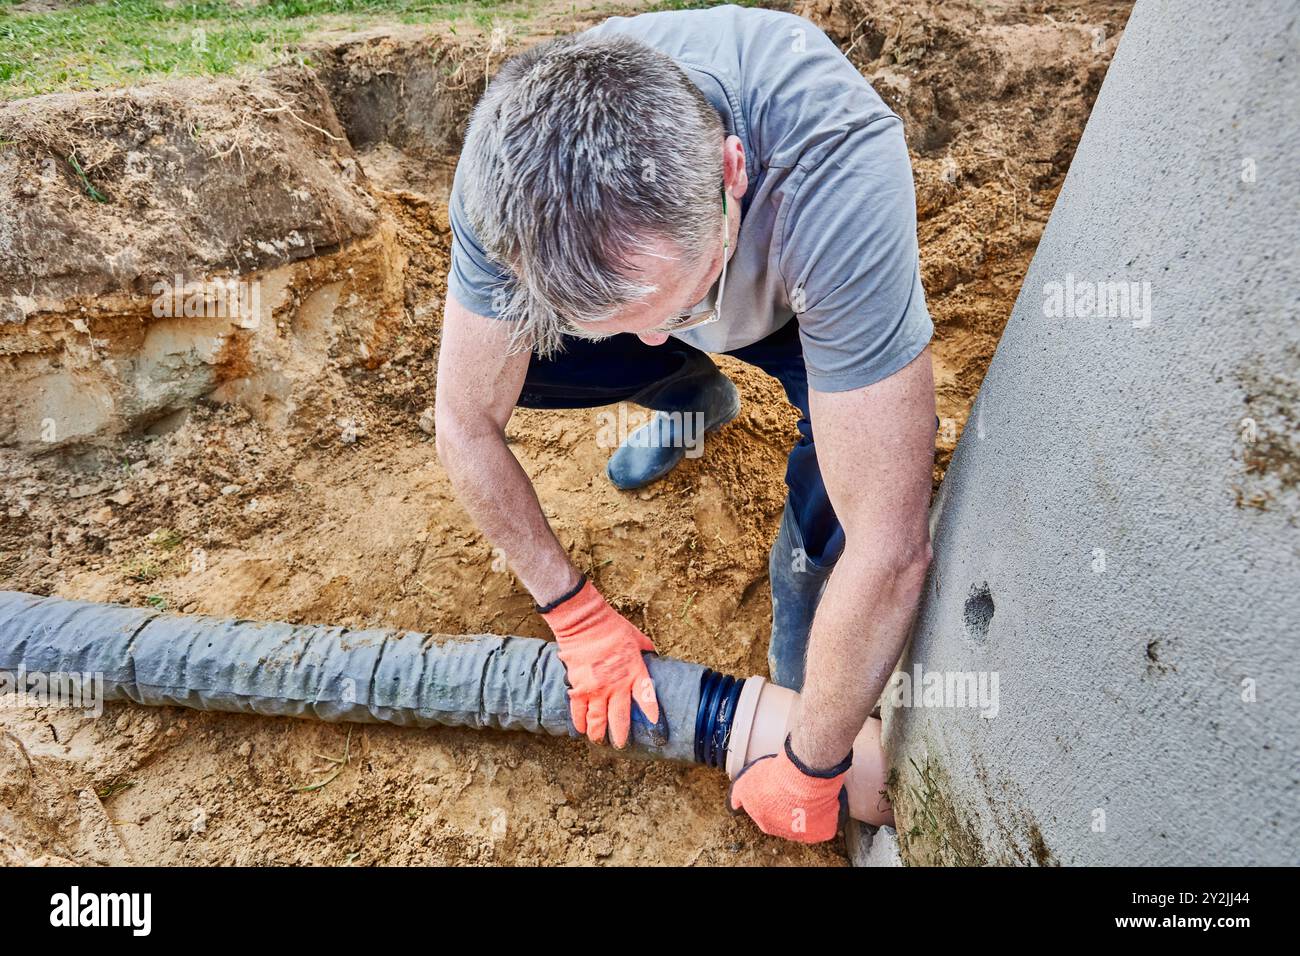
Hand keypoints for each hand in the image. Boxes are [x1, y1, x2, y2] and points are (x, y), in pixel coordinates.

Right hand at [539, 577, 660, 747]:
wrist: (584, 622)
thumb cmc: (611, 627)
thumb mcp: (636, 637)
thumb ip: (645, 650)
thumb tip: (652, 654)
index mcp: (635, 673)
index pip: (647, 699)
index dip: (650, 714)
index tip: (653, 725)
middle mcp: (617, 686)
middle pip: (621, 719)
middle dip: (620, 735)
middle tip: (620, 744)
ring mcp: (597, 690)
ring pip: (597, 721)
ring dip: (598, 734)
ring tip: (598, 740)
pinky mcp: (578, 688)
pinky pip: (579, 712)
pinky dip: (579, 722)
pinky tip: (580, 729)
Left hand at [728, 734, 851, 842]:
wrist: (801, 776)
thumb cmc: (775, 776)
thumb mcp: (746, 781)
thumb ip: (740, 794)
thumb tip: (735, 804)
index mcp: (763, 820)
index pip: (766, 815)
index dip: (772, 801)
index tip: (778, 790)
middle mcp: (781, 830)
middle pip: (785, 820)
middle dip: (788, 807)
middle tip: (794, 789)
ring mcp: (802, 833)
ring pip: (805, 822)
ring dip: (807, 811)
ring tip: (810, 792)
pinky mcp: (821, 831)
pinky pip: (824, 825)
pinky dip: (825, 815)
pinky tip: (824, 802)